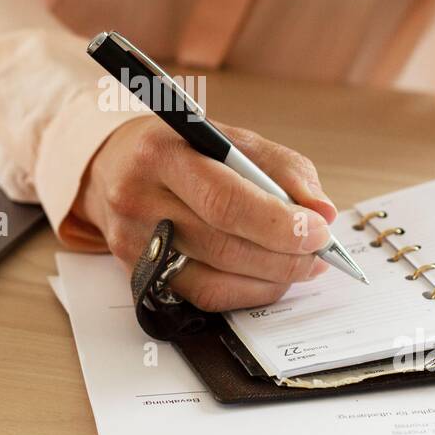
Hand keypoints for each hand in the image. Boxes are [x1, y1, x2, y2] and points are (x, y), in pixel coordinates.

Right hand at [75, 116, 338, 310]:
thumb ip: (281, 168)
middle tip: (320, 252)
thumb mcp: (228, 138)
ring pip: (214, 279)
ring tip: (302, 265)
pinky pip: (202, 296)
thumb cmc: (179, 151)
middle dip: (283, 254)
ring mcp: (133, 243)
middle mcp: (138, 199)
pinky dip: (246, 292)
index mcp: (161, 153)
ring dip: (270, 278)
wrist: (113, 168)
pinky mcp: (136, 274)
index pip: (225, 199)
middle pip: (222, 243)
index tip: (319, 229)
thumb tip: (321, 211)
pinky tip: (270, 278)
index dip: (278, 222)